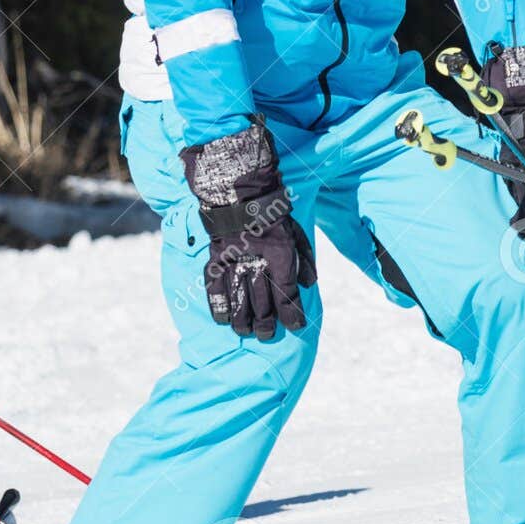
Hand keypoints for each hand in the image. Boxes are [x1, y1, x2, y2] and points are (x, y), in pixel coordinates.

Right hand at [180, 117, 316, 339]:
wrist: (240, 188)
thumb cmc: (273, 209)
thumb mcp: (296, 231)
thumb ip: (304, 259)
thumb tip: (310, 284)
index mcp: (281, 254)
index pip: (288, 293)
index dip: (293, 314)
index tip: (297, 326)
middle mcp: (258, 261)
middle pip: (263, 303)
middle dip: (268, 323)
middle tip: (268, 336)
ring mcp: (234, 260)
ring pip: (239, 300)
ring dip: (243, 320)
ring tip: (246, 333)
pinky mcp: (216, 256)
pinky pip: (214, 286)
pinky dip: (218, 304)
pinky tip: (222, 320)